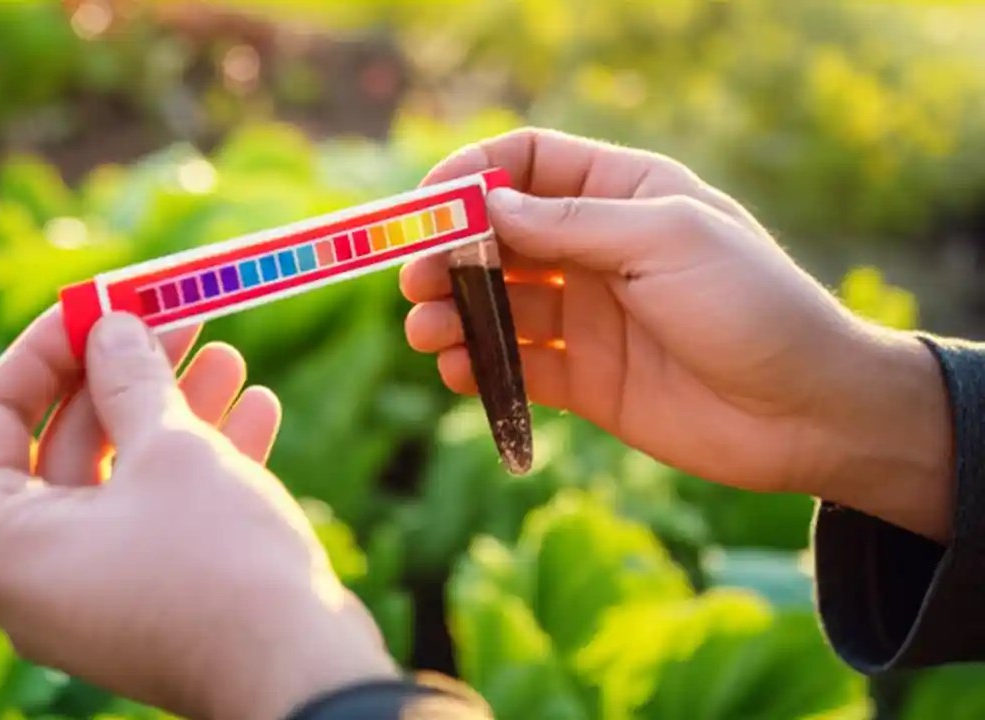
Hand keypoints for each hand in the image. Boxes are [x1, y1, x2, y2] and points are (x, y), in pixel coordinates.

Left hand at [0, 308, 395, 719]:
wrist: (302, 674)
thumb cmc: (218, 561)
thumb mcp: (169, 449)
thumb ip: (129, 377)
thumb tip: (110, 324)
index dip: (43, 349)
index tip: (93, 302)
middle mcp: (31, 576)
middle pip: (65, 443)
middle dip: (126, 373)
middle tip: (171, 318)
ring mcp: (92, 594)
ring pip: (122, 476)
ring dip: (174, 410)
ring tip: (226, 352)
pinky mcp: (150, 603)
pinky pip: (157, 517)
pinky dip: (198, 462)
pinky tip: (255, 409)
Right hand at [401, 128, 951, 540]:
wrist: (810, 413)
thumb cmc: (754, 306)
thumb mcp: (666, 241)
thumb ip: (570, 225)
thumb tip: (486, 206)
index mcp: (623, 194)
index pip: (528, 163)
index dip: (471, 175)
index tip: (427, 207)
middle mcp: (598, 251)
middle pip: (498, 237)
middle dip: (449, 253)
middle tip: (416, 280)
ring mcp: (588, 317)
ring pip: (497, 304)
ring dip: (454, 312)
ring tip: (427, 329)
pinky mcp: (585, 381)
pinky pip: (516, 367)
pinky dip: (480, 367)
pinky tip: (460, 372)